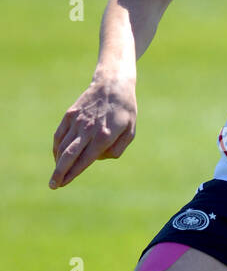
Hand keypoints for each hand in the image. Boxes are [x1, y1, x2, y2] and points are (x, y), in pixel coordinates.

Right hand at [50, 73, 136, 188]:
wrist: (113, 84)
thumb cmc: (124, 111)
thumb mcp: (130, 132)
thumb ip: (117, 149)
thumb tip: (98, 158)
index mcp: (104, 136)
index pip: (84, 160)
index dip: (73, 174)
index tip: (64, 184)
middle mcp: (88, 130)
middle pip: (69, 155)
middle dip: (59, 172)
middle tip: (53, 185)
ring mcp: (77, 121)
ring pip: (62, 146)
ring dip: (57, 162)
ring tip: (56, 175)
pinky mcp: (70, 115)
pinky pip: (60, 134)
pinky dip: (57, 147)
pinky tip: (57, 156)